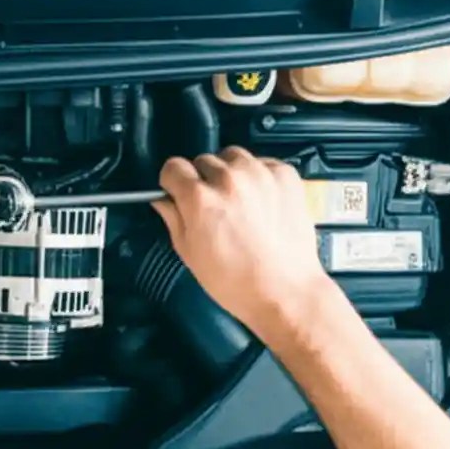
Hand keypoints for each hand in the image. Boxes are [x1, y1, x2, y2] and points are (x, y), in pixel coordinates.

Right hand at [151, 147, 336, 339]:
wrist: (285, 291)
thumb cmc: (237, 282)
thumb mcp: (190, 254)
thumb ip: (174, 219)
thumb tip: (164, 201)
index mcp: (200, 199)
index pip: (173, 166)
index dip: (173, 181)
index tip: (178, 190)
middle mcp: (229, 180)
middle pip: (204, 160)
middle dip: (203, 179)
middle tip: (213, 205)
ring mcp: (260, 174)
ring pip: (233, 157)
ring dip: (230, 172)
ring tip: (238, 201)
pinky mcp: (285, 176)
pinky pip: (263, 163)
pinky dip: (258, 176)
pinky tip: (261, 202)